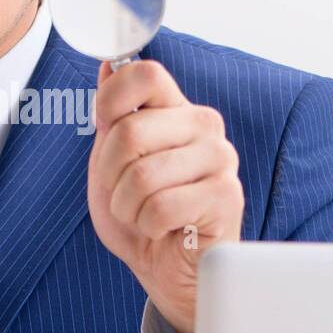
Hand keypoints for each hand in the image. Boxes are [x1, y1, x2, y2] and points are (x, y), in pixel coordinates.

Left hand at [87, 59, 243, 332]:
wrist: (164, 268)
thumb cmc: (140, 213)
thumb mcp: (112, 161)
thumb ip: (113, 114)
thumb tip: (108, 63)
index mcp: (176, 109)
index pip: (144, 73)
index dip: (110, 101)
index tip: (106, 131)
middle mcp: (203, 125)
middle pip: (130, 130)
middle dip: (110, 174)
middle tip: (123, 194)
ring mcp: (220, 158)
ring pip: (142, 174)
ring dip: (127, 206)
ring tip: (142, 214)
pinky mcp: (227, 196)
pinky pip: (161, 207)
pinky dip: (147, 226)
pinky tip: (163, 229)